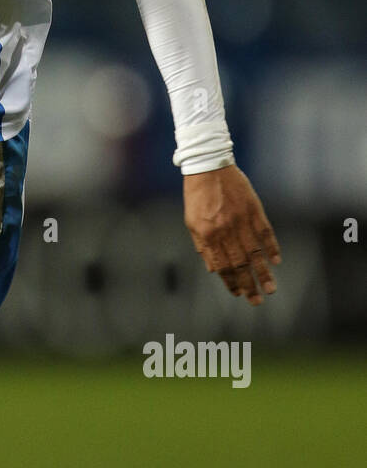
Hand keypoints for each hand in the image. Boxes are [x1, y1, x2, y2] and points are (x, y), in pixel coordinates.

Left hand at [184, 164, 280, 305]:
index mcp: (209, 235)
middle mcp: (226, 231)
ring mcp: (242, 220)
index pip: (222, 266)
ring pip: (255, 253)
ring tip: (271, 289)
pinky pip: (265, 233)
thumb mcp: (192, 222)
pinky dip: (272, 248)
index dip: (231, 282)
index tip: (239, 294)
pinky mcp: (254, 210)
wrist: (208, 166)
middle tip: (257, 301)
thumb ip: (203, 246)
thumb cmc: (197, 196)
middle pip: (240, 264)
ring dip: (264, 273)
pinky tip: (276, 261)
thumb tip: (213, 269)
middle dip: (249, 285)